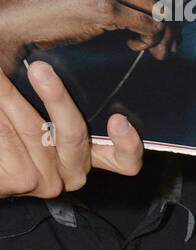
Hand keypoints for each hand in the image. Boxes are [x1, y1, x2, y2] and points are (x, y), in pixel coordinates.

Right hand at [0, 0, 176, 74]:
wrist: (10, 20)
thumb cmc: (39, 9)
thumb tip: (136, 1)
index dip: (161, 1)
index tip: (162, 19)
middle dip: (168, 17)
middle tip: (165, 38)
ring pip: (156, 8)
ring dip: (159, 32)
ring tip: (147, 44)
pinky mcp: (103, 9)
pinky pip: (146, 24)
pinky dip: (148, 38)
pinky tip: (133, 45)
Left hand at [0, 60, 141, 196]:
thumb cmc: (15, 131)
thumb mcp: (47, 118)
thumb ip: (62, 105)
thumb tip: (58, 67)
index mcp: (89, 155)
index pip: (125, 161)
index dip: (128, 143)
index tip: (118, 119)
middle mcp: (74, 171)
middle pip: (75, 134)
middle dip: (57, 97)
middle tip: (39, 69)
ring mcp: (48, 181)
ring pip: (35, 130)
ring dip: (11, 96)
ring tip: (1, 74)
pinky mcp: (20, 181)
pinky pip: (8, 138)